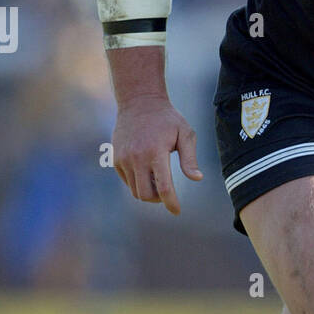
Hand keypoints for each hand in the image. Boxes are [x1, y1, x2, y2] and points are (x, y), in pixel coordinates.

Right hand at [112, 96, 202, 213]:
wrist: (139, 102)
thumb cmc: (167, 118)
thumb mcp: (185, 133)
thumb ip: (190, 158)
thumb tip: (197, 179)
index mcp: (156, 152)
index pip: (163, 187)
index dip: (171, 203)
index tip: (177, 211)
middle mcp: (137, 157)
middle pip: (146, 195)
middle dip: (159, 199)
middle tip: (168, 191)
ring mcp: (123, 158)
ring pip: (135, 190)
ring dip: (149, 192)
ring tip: (159, 179)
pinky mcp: (115, 158)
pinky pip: (127, 181)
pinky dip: (138, 183)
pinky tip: (148, 172)